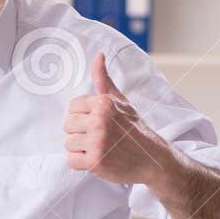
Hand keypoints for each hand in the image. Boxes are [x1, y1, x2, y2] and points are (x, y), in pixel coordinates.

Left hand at [63, 51, 169, 186]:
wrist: (151, 159)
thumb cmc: (133, 129)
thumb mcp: (121, 101)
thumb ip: (104, 79)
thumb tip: (98, 54)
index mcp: (104, 103)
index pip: (72, 107)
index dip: (83, 117)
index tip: (98, 123)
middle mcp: (100, 120)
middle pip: (67, 125)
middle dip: (80, 133)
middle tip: (100, 137)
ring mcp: (97, 142)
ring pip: (68, 143)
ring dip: (81, 149)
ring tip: (100, 149)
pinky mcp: (95, 161)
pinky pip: (71, 161)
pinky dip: (81, 164)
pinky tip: (98, 159)